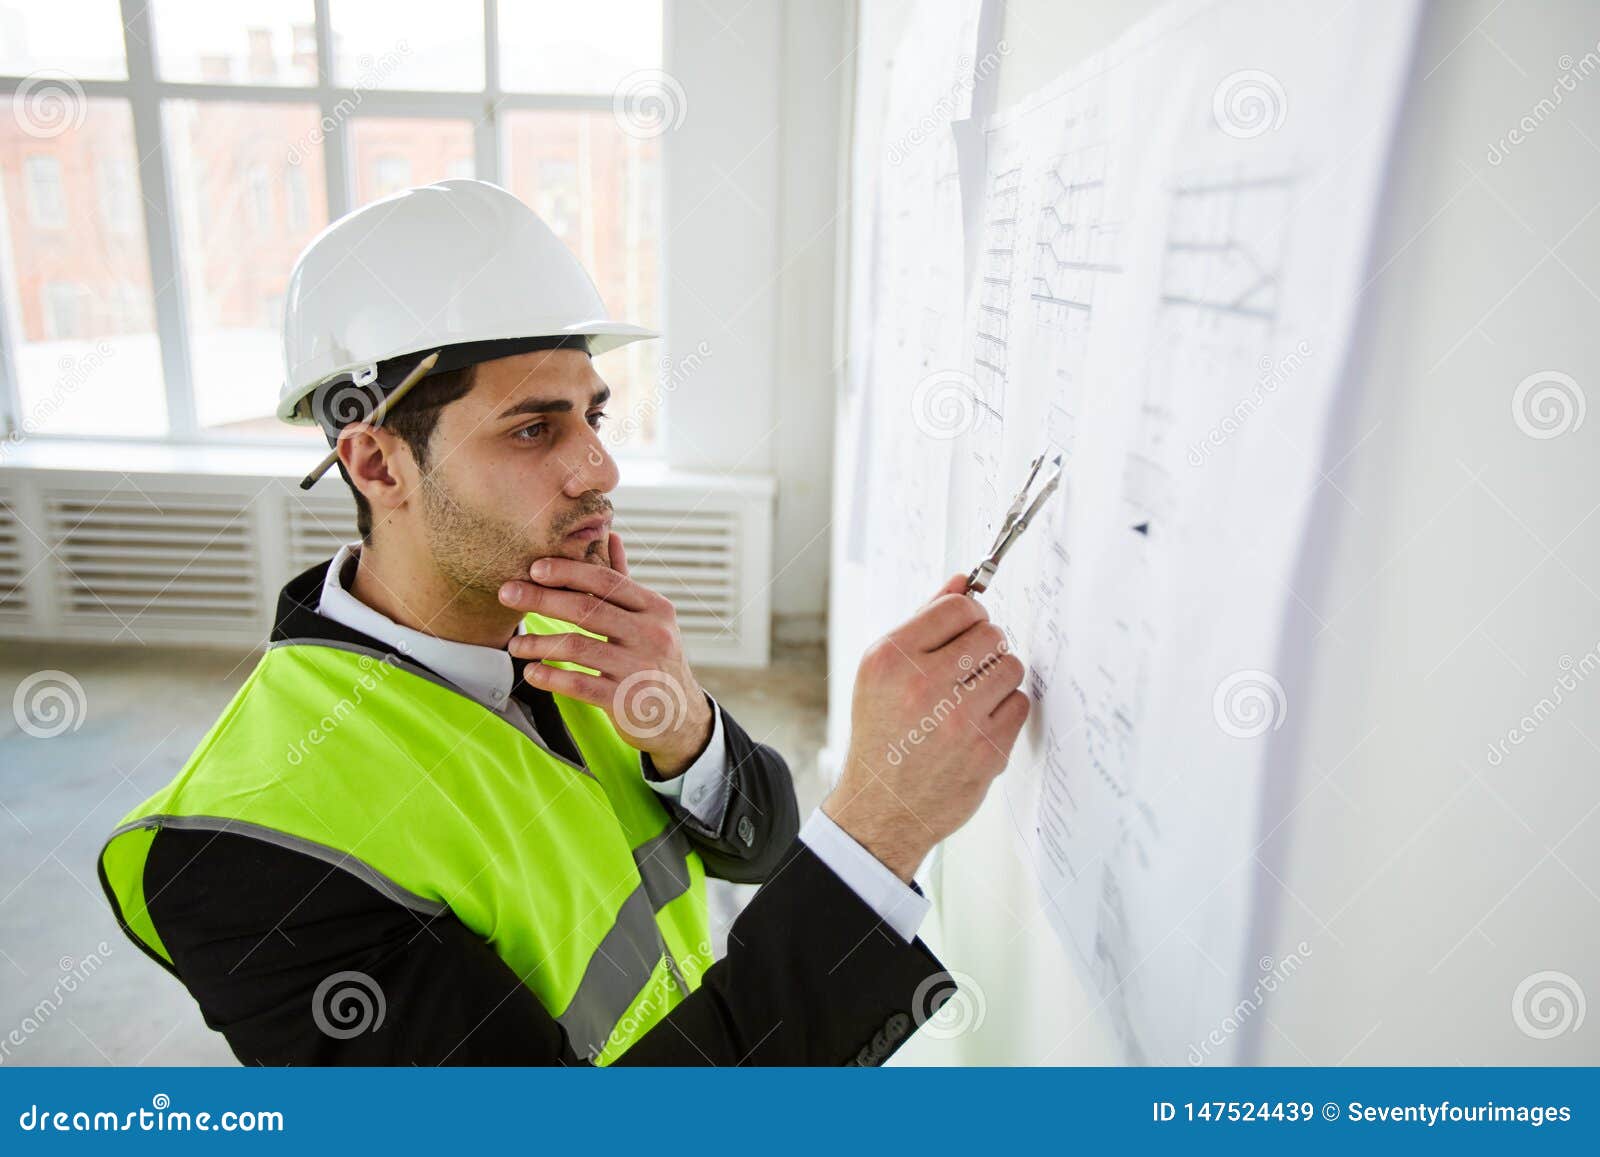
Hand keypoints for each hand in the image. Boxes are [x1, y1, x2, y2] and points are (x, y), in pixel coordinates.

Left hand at [498, 533, 714, 775]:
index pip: (606, 581)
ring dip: (538, 642)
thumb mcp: (650, 618)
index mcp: (655, 608)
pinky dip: (550, 676)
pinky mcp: (625, 699)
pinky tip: (532, 672)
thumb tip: (612, 535)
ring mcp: (639, 668)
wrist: (681, 717)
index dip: (568, 572)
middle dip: (542, 598)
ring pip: (577, 647)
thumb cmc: (657, 658)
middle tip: (507, 592)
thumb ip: (625, 580)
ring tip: (515, 644)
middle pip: (587, 609)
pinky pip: (579, 684)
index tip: (534, 568)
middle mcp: (651, 634)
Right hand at [823, 574, 1028, 881]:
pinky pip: (1020, 703)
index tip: (967, 628)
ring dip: (997, 677)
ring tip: (972, 696)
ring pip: (1011, 666)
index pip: (958, 607)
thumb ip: (923, 622)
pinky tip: (979, 722)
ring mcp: (959, 719)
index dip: (969, 615)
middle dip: (985, 646)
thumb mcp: (881, 672)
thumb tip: (961, 581)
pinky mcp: (988, 748)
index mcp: (892, 658)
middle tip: (968, 667)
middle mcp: (924, 685)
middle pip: (991, 633)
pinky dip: (1005, 710)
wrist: (883, 805)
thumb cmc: (882, 735)